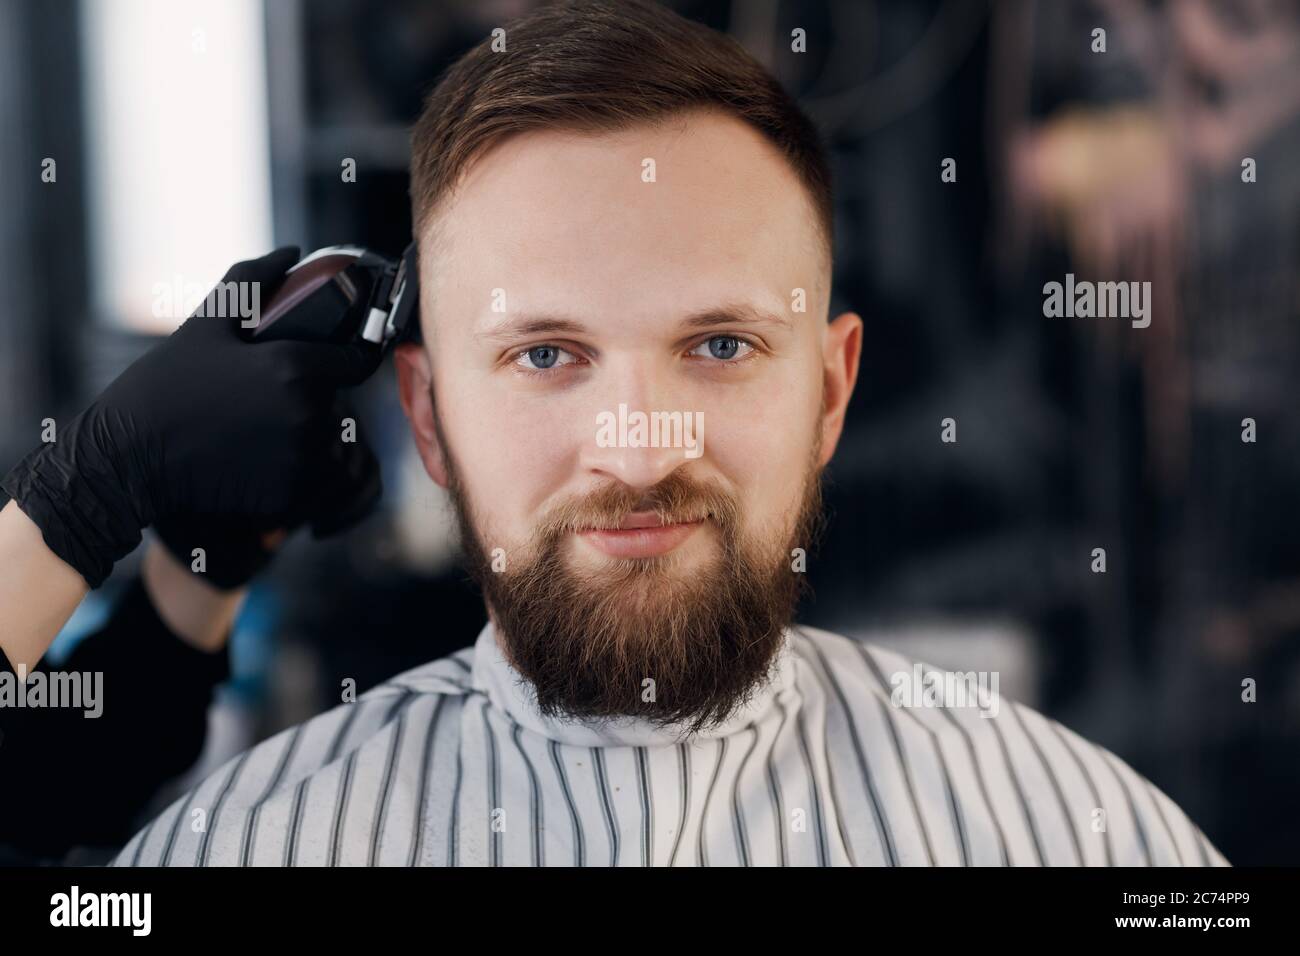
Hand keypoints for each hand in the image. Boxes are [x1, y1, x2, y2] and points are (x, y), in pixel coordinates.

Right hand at [1, 247, 383, 588]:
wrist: (125, 462)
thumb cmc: (162, 389)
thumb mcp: (205, 324)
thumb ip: (254, 283)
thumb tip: (291, 252)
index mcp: (294, 368)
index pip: (358, 359)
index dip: (352, 356)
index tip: (340, 358)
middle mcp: (307, 415)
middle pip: (338, 405)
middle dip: (314, 401)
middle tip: (264, 404)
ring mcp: (302, 460)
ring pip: (329, 446)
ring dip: (308, 441)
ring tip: (256, 435)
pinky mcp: (291, 497)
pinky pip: (314, 483)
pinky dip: (294, 475)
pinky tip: (253, 463)